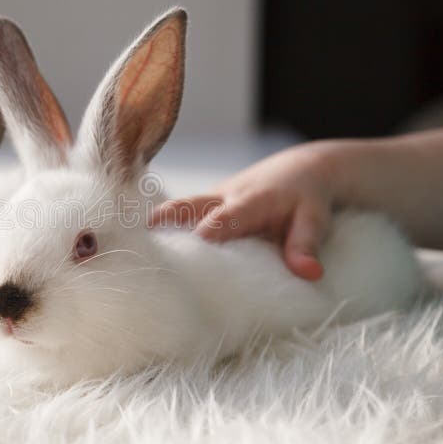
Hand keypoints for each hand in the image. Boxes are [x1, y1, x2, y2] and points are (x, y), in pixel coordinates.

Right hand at [149, 143, 335, 280]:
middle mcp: (223, 198)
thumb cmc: (307, 198)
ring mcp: (210, 201)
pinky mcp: (204, 207)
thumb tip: (309, 273)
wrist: (300, 170)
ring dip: (156, 230)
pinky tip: (146, 254)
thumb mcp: (315, 219)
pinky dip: (164, 231)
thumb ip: (306, 244)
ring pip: (178, 212)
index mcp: (249, 200)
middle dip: (160, 223)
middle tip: (134, 246)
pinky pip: (181, 217)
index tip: (190, 251)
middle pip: (185, 207)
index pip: (224, 219)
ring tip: (128, 253)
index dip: (206, 234)